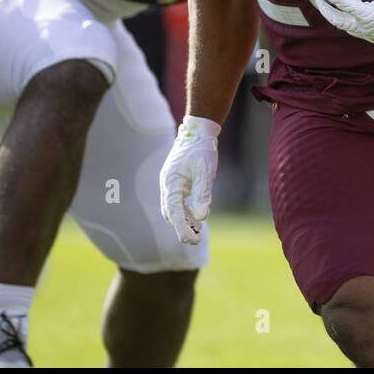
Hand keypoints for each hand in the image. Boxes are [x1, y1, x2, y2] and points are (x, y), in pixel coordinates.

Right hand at [159, 116, 218, 244]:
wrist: (197, 132)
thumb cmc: (201, 150)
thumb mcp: (206, 172)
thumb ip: (203, 193)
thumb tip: (202, 217)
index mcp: (171, 183)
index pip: (173, 211)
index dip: (182, 228)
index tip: (191, 241)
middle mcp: (167, 185)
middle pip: (170, 213)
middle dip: (181, 228)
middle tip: (194, 241)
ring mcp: (170, 183)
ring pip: (172, 208)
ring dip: (183, 221)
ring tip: (196, 233)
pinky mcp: (176, 182)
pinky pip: (177, 202)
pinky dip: (185, 211)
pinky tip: (196, 217)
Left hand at [308, 0, 373, 54]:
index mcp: (366, 16)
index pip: (339, 0)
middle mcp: (364, 28)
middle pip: (336, 19)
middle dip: (324, 8)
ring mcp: (369, 35)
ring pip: (345, 27)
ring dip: (335, 16)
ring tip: (330, 8)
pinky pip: (355, 30)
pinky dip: (348, 22)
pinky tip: (352, 17)